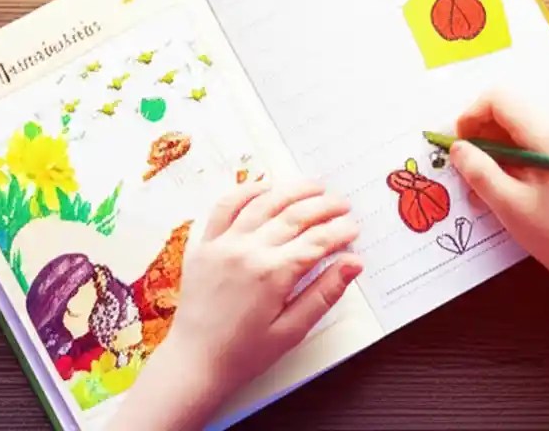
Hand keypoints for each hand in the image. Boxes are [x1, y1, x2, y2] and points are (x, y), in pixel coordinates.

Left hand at [111, 182, 361, 429]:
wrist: (195, 361)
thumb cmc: (244, 353)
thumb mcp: (292, 330)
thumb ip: (324, 293)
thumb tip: (354, 263)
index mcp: (272, 274)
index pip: (317, 241)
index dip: (340, 231)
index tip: (354, 228)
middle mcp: (247, 251)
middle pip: (294, 215)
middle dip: (324, 206)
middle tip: (343, 204)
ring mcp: (222, 243)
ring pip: (263, 202)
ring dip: (292, 190)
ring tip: (314, 187)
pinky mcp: (204, 244)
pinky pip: (225, 206)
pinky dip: (247, 191)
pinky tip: (266, 188)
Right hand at [449, 88, 548, 289]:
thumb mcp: (506, 202)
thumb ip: (478, 170)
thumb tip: (456, 147)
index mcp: (546, 132)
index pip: (497, 98)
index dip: (469, 116)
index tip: (457, 144)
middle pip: (502, 108)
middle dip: (477, 132)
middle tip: (464, 165)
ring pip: (507, 124)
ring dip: (487, 147)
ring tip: (478, 183)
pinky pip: (519, 139)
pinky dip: (501, 156)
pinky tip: (495, 185)